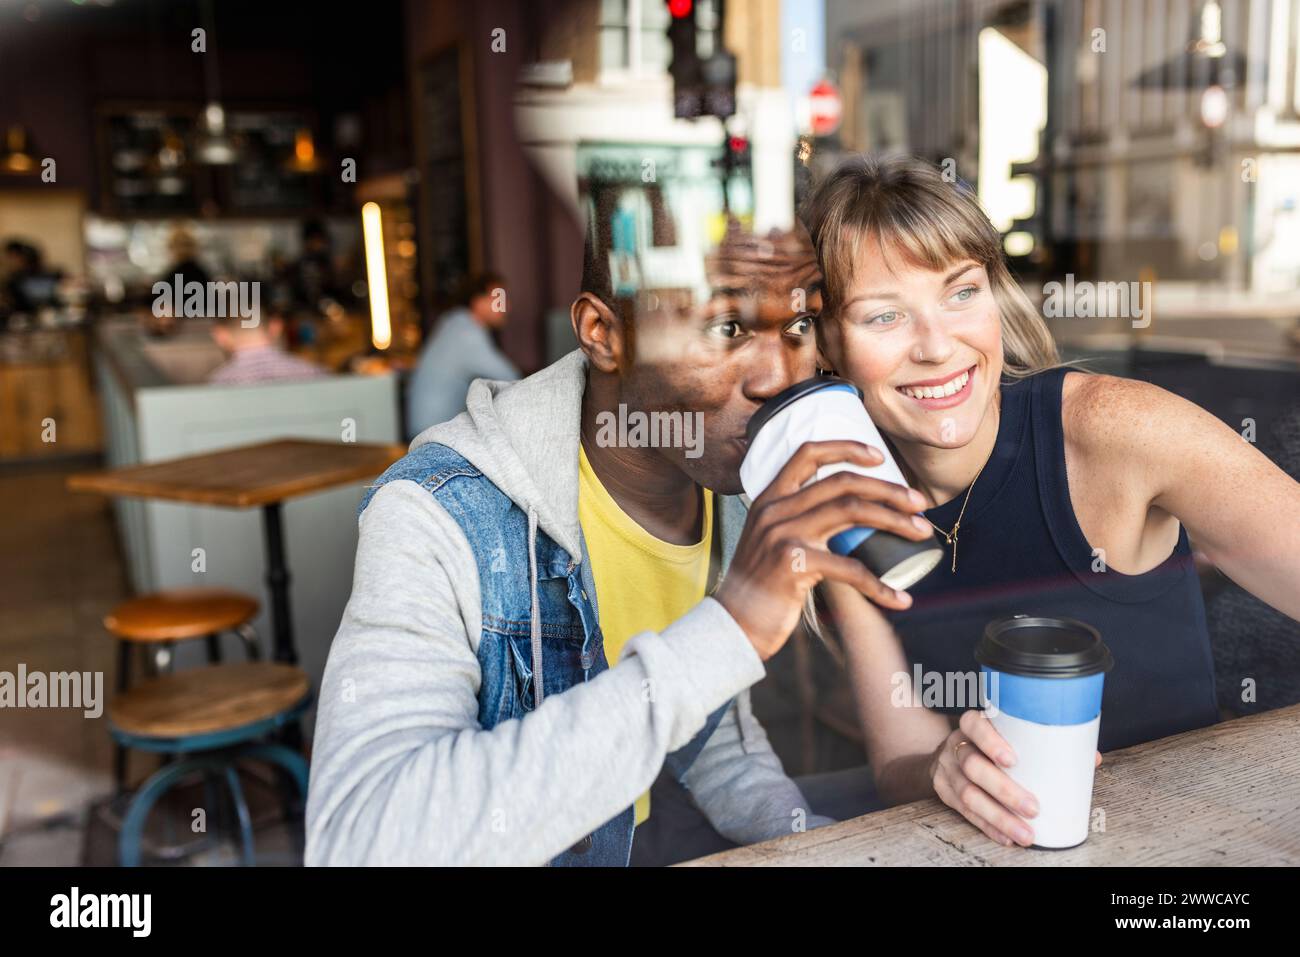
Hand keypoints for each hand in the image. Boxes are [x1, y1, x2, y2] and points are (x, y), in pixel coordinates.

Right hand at [715, 439, 931, 659]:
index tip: (879, 457)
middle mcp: (775, 510)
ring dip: (895, 520)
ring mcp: (783, 534)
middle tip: (919, 502)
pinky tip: (900, 599)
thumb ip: (797, 520)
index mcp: (770, 498)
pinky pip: (850, 568)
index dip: (846, 447)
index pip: (808, 453)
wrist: (733, 624)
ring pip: (851, 511)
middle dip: (888, 488)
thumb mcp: (770, 540)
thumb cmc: (760, 586)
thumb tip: (848, 513)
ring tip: (921, 531)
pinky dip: (880, 586)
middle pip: (842, 482)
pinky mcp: (794, 564)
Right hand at [930, 710, 1102, 846]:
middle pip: (973, 766)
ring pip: (968, 795)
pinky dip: (988, 826)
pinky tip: (1006, 836)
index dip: (991, 741)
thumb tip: (1091, 757)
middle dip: (1004, 790)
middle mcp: (957, 746)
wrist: (949, 754)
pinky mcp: (944, 792)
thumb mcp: (1008, 734)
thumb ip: (1045, 741)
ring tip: (1025, 832)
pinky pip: (965, 813)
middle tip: (1033, 808)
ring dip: (998, 817)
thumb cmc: (989, 744)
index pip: (974, 725)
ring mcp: (948, 770)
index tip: (1012, 759)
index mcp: (973, 726)